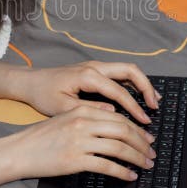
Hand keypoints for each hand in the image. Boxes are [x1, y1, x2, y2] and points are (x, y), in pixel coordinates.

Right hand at [7, 106, 156, 180]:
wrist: (20, 151)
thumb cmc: (41, 137)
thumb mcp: (64, 117)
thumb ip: (88, 115)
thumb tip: (114, 118)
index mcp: (81, 110)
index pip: (118, 117)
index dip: (137, 129)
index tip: (147, 138)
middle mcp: (82, 123)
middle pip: (123, 131)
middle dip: (142, 143)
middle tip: (151, 153)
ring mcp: (79, 141)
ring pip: (119, 148)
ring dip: (136, 157)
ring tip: (145, 165)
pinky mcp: (76, 160)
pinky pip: (107, 165)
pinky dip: (122, 171)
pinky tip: (129, 175)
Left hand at [17, 61, 160, 123]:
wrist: (31, 82)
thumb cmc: (44, 94)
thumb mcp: (63, 107)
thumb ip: (89, 110)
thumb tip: (113, 114)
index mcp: (88, 76)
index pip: (119, 91)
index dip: (134, 107)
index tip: (144, 121)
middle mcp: (94, 67)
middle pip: (130, 71)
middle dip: (146, 87)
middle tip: (155, 106)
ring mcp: (95, 66)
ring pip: (127, 70)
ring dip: (142, 83)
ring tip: (154, 100)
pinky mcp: (95, 70)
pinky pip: (119, 73)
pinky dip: (132, 82)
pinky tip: (139, 95)